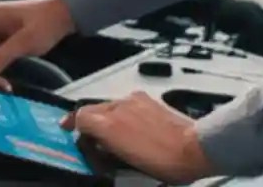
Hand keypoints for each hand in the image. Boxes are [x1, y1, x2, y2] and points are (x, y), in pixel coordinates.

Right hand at [62, 92, 214, 184]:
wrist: (194, 148)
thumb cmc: (164, 159)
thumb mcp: (126, 161)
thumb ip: (104, 145)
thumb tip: (93, 140)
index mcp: (110, 122)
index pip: (80, 115)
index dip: (73, 124)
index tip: (69, 130)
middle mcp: (121, 106)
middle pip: (94, 108)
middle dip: (90, 122)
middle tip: (90, 137)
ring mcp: (137, 101)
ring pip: (111, 106)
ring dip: (108, 118)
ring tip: (114, 137)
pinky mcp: (150, 101)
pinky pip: (128, 104)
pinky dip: (125, 115)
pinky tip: (133, 130)